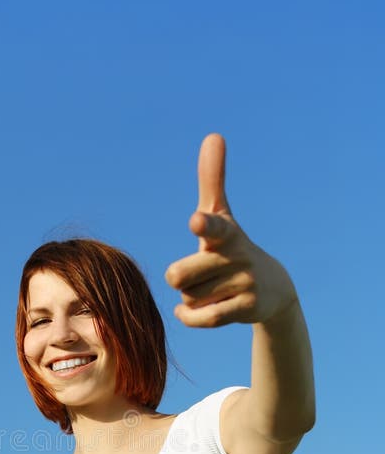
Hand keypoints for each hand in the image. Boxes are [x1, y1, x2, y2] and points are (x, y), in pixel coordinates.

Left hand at [165, 134, 297, 327]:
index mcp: (226, 234)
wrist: (273, 289)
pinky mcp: (246, 309)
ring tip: (207, 291)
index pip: (213, 228)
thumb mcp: (222, 217)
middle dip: (180, 280)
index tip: (196, 221)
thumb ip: (212, 181)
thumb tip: (214, 135)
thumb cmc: (233, 248)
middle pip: (180, 276)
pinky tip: (187, 311)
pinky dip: (189, 317)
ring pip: (190, 298)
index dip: (204, 225)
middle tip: (196, 275)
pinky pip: (204, 318)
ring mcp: (244, 284)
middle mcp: (237, 257)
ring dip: (190, 299)